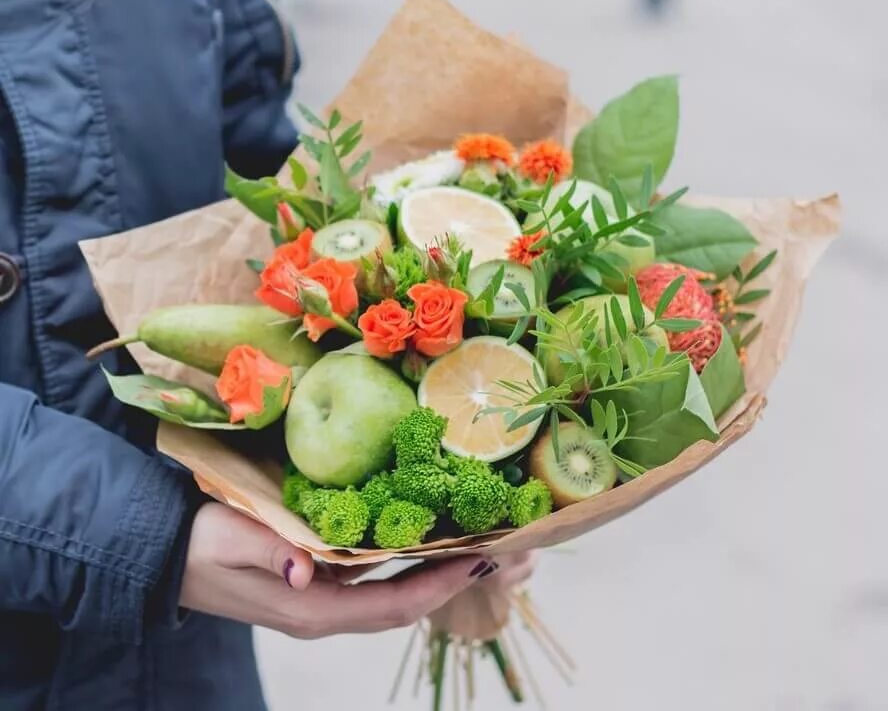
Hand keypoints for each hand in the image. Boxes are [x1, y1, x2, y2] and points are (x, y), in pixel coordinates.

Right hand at [180, 503, 518, 638]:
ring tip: (474, 549)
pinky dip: (406, 568)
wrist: (163, 556)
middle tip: (498, 555)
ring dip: (434, 577)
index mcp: (312, 610)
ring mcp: (320, 602)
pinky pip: (373, 584)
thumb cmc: (196, 543)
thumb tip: (306, 570)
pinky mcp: (313, 587)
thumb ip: (268, 554)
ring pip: (391, 598)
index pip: (392, 605)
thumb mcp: (228, 541)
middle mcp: (324, 613)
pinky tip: (421, 543)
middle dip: (451, 584)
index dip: (439, 586)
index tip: (480, 561)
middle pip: (403, 607)